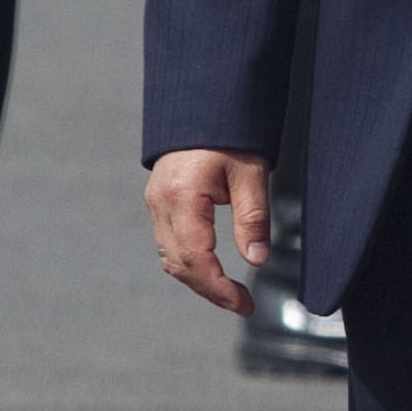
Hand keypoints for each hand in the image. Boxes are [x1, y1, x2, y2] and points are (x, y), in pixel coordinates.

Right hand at [146, 148, 268, 314]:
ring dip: (197, 280)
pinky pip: (168, 244)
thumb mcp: (251, 173)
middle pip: (179, 264)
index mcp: (182, 196)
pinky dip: (188, 263)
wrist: (203, 105)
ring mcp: (155, 203)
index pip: (196, 258)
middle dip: (209, 290)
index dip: (219, 288)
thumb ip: (253, 217)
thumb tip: (256, 260)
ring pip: (170, 258)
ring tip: (230, 294)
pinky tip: (211, 271)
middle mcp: (161, 203)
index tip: (244, 304)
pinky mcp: (159, 203)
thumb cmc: (230, 135)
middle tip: (242, 304)